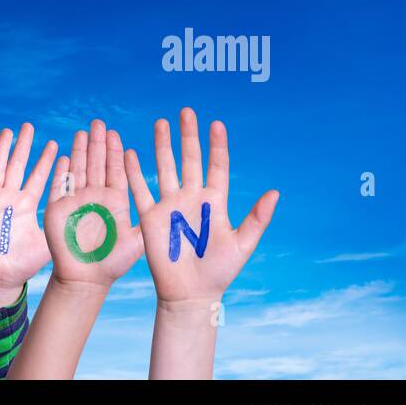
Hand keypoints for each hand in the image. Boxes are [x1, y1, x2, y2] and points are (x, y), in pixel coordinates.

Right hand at [0, 124, 56, 327]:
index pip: (38, 177)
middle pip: (17, 166)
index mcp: (26, 205)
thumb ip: (63, 226)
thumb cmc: (22, 266)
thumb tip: (88, 216)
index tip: (56, 143)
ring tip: (8, 132)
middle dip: (23, 146)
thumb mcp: (47, 243)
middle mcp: (8, 200)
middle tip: (30, 126)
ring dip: (0, 150)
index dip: (46, 161)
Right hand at [43, 120, 141, 288]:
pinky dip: (60, 172)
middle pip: (96, 164)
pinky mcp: (57, 211)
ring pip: (77, 170)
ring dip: (79, 151)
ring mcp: (75, 202)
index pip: (115, 169)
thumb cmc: (112, 264)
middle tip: (98, 122)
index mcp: (114, 200)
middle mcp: (94, 197)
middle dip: (97, 143)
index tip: (115, 133)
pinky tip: (62, 156)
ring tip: (82, 132)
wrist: (85, 280)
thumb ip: (152, 221)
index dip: (114, 151)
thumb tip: (177, 206)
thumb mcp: (140, 241)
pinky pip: (58, 186)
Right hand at [126, 108, 278, 303]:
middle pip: (189, 159)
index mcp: (215, 202)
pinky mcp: (151, 218)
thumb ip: (256, 218)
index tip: (216, 124)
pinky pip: (141, 190)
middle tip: (186, 112)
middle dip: (187, 135)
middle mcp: (191, 198)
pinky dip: (134, 172)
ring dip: (162, 146)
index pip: (216, 166)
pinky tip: (130, 154)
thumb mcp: (242, 244)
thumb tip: (275, 193)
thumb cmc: (219, 271)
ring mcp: (170, 206)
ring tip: (160, 123)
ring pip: (165, 167)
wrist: (190, 293)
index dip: (216, 145)